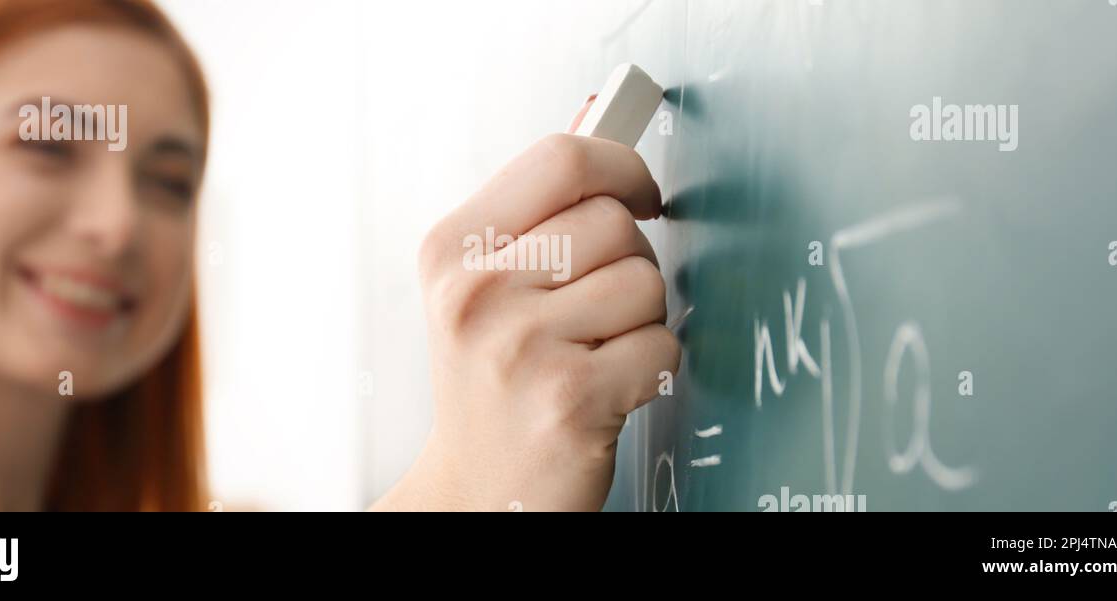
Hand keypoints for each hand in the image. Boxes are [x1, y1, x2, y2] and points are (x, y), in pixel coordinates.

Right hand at [373, 99, 678, 510]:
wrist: (478, 492)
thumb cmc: (490, 385)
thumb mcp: (484, 286)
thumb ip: (538, 205)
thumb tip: (599, 114)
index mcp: (453, 251)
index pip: (561, 159)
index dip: (621, 166)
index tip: (639, 193)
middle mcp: (477, 293)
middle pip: (616, 222)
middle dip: (629, 262)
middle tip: (595, 307)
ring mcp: (522, 347)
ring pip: (647, 283)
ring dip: (641, 320)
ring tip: (594, 353)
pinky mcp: (572, 398)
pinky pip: (664, 346)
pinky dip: (653, 370)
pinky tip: (608, 389)